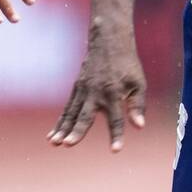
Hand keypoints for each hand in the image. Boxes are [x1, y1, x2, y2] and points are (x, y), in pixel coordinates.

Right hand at [48, 20, 145, 151]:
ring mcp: (83, 91)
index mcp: (113, 93)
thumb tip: (139, 126)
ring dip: (62, 129)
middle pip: (85, 116)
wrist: (109, 41)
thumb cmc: (127, 65)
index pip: (116, 119)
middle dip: (77, 131)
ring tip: (55, 143)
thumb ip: (138, 105)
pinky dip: (60, 123)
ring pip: (71, 113)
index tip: (116, 150)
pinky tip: (52, 136)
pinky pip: (67, 109)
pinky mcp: (76, 89)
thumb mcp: (138, 83)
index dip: (117, 135)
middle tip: (68, 144)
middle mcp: (96, 93)